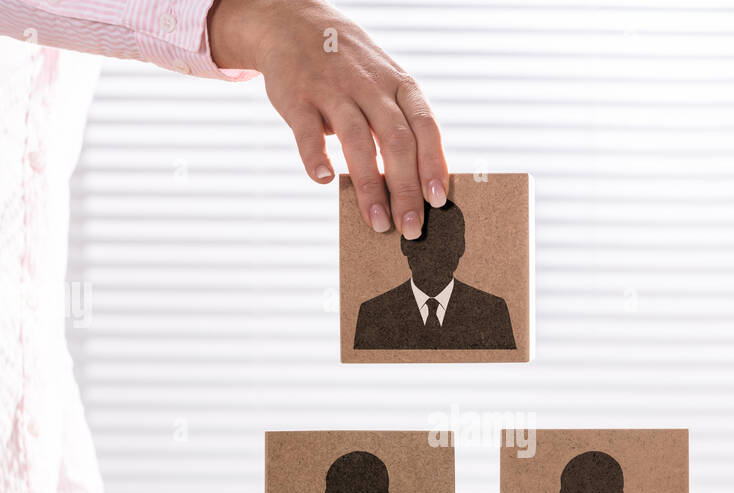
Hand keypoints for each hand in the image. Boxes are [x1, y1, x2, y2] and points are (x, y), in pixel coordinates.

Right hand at [207, 0, 447, 237]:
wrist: (295, 23)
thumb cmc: (351, 69)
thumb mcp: (385, 85)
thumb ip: (400, 127)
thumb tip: (418, 188)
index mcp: (400, 86)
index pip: (425, 128)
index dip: (433, 166)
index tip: (438, 203)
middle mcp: (371, 86)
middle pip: (396, 141)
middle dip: (406, 190)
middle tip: (410, 228)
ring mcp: (333, 90)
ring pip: (358, 141)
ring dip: (369, 186)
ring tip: (377, 223)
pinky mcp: (298, 96)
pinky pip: (308, 131)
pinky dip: (316, 156)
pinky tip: (325, 181)